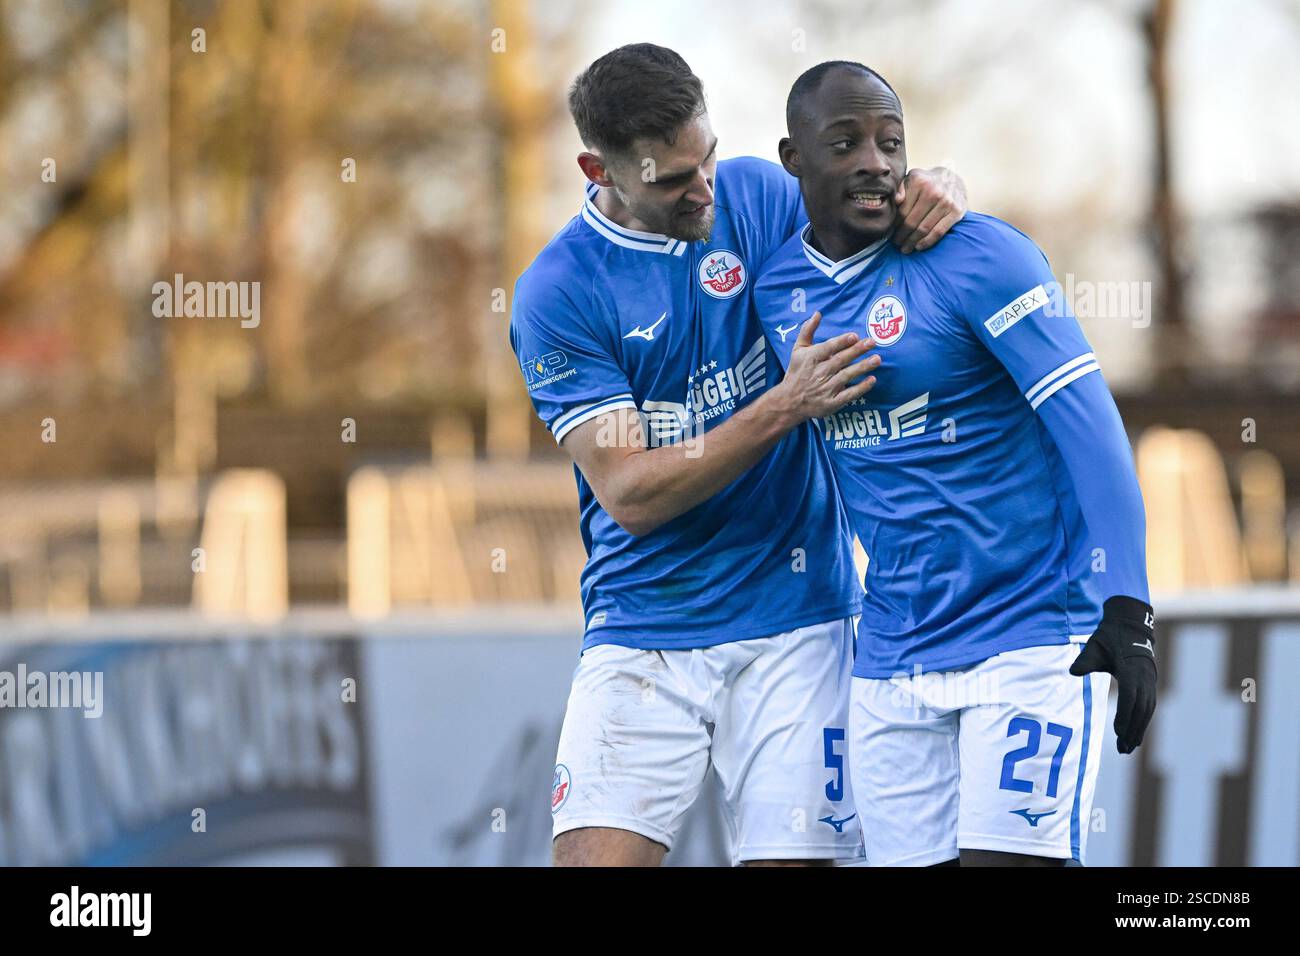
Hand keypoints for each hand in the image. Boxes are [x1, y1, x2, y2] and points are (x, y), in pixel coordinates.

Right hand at [772, 312, 880, 422]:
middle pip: (840, 360)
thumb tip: (818, 313)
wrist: (789, 402)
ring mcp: (826, 388)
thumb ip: (808, 331)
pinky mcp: (832, 402)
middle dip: (857, 351)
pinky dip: (860, 388)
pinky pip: (849, 394)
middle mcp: (819, 373)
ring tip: (877, 359)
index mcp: (811, 358)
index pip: (827, 348)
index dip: (841, 342)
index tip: (854, 336)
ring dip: (862, 367)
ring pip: (847, 376)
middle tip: (872, 342)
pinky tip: (872, 380)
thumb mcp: (798, 350)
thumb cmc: (797, 372)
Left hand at [893, 166, 966, 253]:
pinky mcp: (956, 211)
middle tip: (896, 244)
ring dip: (912, 242)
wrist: (952, 179)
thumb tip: (896, 201)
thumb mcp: (911, 178)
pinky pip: (938, 231)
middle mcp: (933, 191)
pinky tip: (919, 246)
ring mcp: (946, 202)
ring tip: (906, 248)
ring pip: (924, 229)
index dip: (894, 226)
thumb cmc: (925, 182)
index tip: (890, 234)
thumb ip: (900, 188)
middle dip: (902, 236)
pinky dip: (927, 242)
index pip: (902, 211)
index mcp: (919, 182)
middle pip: (912, 222)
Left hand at [1069, 596, 1157, 753]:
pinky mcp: (1150, 683)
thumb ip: (1085, 660)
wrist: (1130, 625)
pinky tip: (1134, 736)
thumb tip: (1072, 671)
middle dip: (1132, 730)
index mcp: (1131, 668)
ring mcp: (1150, 680)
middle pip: (1141, 708)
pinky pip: (1148, 706)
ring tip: (1128, 748)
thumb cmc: (1109, 636)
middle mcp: (1144, 676)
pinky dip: (1142, 721)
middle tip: (1122, 749)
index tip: (1117, 733)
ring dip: (1138, 729)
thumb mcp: (1095, 645)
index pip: (1129, 696)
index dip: (1124, 715)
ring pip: (1147, 710)